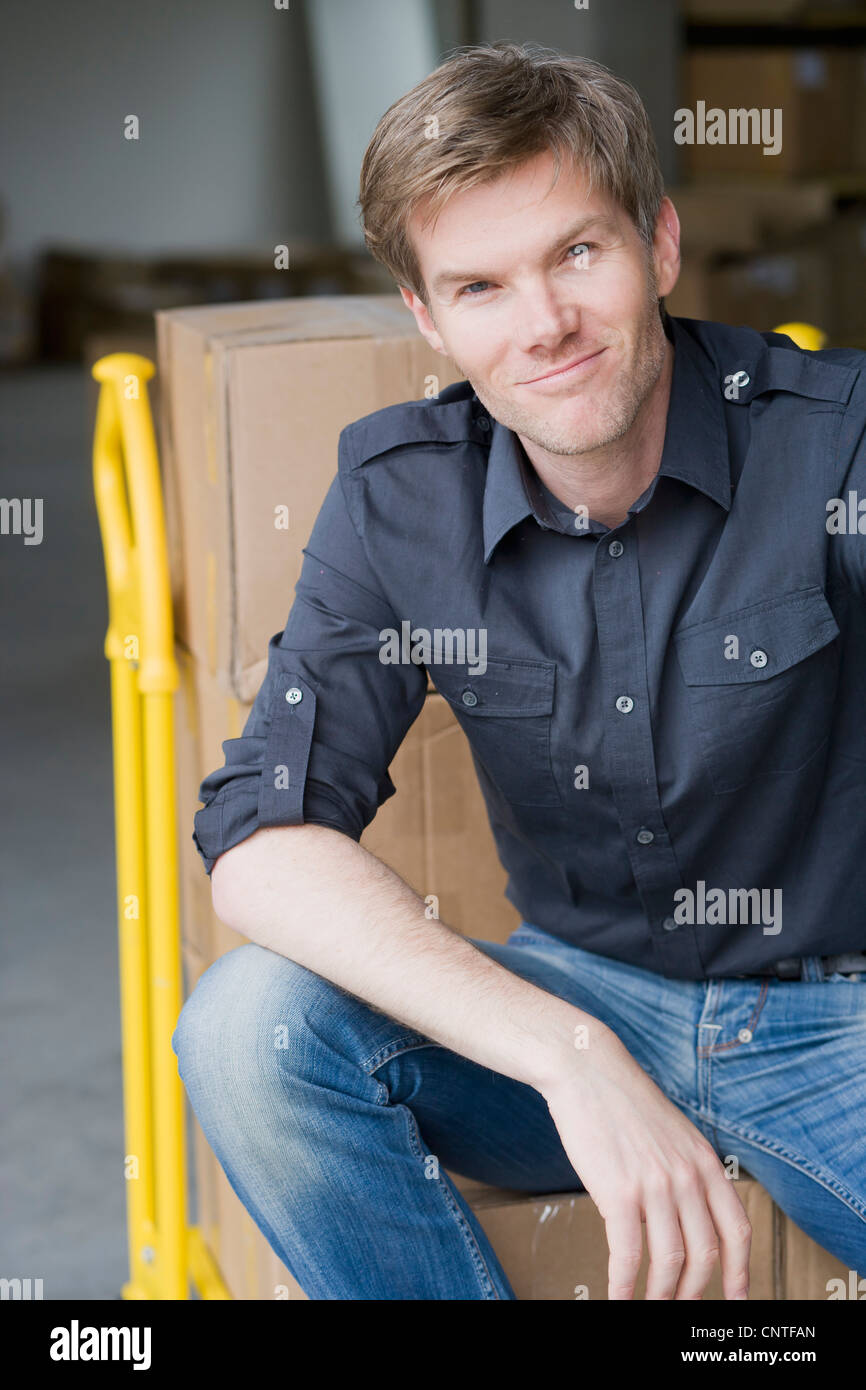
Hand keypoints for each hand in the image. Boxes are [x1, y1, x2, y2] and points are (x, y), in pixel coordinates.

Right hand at [542, 1027, 751, 1299]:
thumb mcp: (672, 1132)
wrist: (587, 1070)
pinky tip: (618, 1297)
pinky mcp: (619, 1192)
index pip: (737, 1228)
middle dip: (696, 1291)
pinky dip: (625, 1285)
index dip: (742, 1270)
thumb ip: (685, 1169)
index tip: (738, 1296)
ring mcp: (656, 1186)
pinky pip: (628, 1255)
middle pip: (706, 1253)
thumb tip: (687, 1214)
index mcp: (704, 1161)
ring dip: (661, 1294)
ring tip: (650, 1306)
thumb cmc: (623, 1101)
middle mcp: (688, 1176)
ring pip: (670, 1261)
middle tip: (683, 1307)